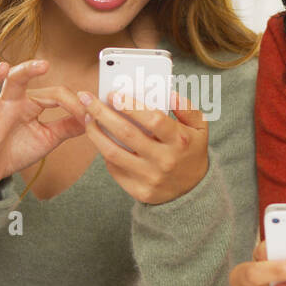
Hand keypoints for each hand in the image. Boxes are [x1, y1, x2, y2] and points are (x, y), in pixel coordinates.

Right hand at [0, 60, 85, 192]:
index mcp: (29, 103)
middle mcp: (9, 104)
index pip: (52, 95)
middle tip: (43, 65)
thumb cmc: (20, 148)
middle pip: (16, 80)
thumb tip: (92, 116)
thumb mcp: (48, 138)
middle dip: (28, 70)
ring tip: (2, 69)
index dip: (71, 103)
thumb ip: (67, 126)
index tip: (88, 114)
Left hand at [75, 88, 208, 204]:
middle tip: (87, 98)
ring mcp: (151, 178)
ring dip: (95, 133)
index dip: (130, 105)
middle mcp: (165, 160)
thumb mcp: (199, 127)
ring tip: (87, 117)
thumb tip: (167, 93)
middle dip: (102, 113)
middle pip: (126, 133)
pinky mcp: (140, 192)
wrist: (193, 190)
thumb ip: (186, 107)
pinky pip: (115, 169)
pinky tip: (101, 139)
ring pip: (113, 153)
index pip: (153, 119)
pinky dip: (104, 152)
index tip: (113, 94)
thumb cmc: (191, 151)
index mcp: (180, 140)